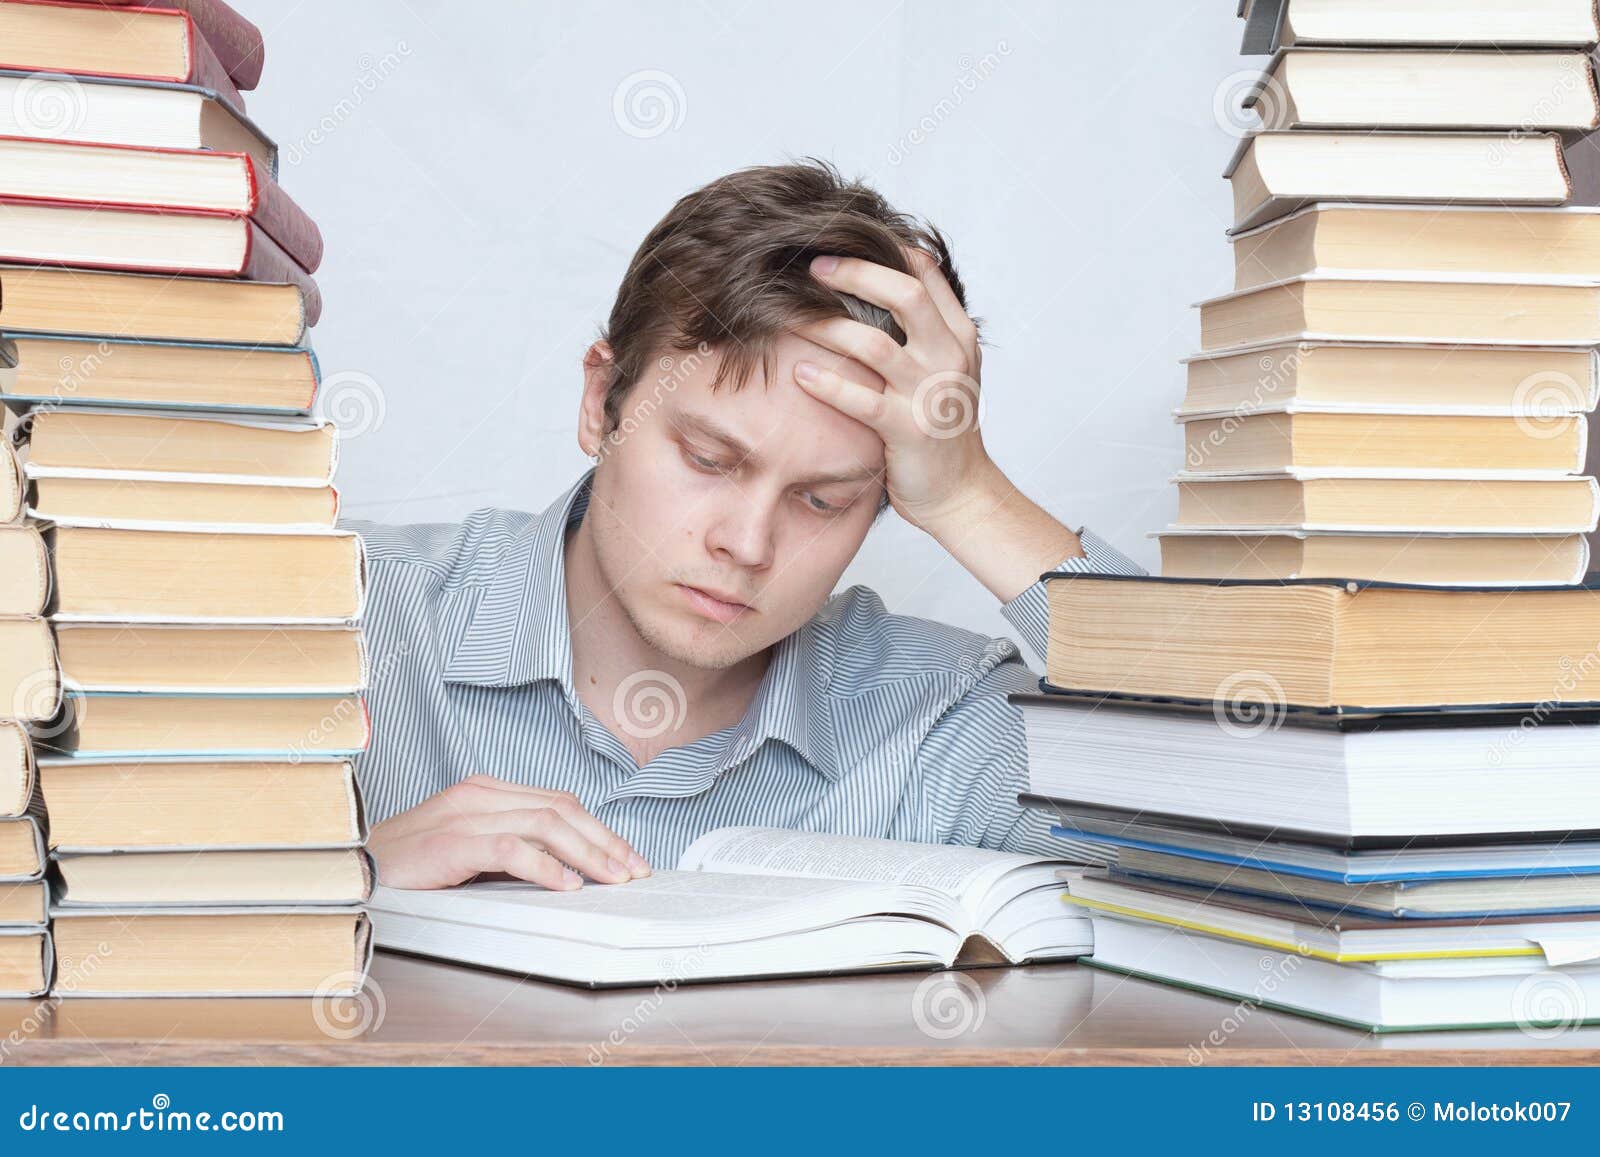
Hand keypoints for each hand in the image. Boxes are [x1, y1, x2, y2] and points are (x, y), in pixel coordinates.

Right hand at [368, 774, 650, 889]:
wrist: (348, 872)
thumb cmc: (406, 867)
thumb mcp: (468, 852)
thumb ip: (510, 850)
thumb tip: (566, 869)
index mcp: (486, 792)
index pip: (558, 802)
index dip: (599, 829)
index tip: (626, 856)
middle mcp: (479, 795)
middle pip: (561, 809)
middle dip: (605, 840)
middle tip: (634, 869)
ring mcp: (464, 815)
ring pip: (545, 823)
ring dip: (588, 853)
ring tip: (613, 878)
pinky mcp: (450, 841)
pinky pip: (509, 848)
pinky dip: (545, 866)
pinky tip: (567, 884)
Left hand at [792, 248, 998, 531]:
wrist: (960, 491)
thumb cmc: (941, 427)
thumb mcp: (947, 368)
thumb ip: (926, 326)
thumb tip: (893, 274)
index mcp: (959, 336)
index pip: (925, 273)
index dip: (883, 248)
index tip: (840, 237)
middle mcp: (950, 358)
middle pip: (904, 295)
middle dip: (855, 273)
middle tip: (812, 267)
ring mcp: (930, 394)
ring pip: (875, 345)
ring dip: (827, 326)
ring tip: (789, 315)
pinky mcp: (908, 431)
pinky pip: (861, 401)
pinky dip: (827, 385)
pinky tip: (799, 374)